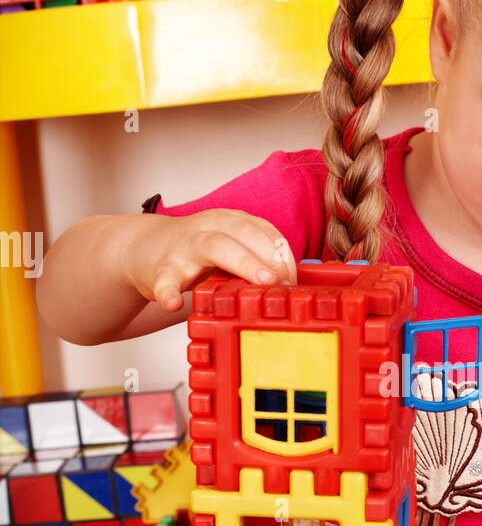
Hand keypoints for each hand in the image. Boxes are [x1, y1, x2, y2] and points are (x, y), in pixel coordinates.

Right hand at [123, 209, 297, 311]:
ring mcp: (184, 248)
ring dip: (242, 262)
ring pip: (214, 247)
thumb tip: (293, 282)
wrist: (142, 250)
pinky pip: (165, 281)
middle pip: (243, 233)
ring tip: (259, 281)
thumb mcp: (229, 246)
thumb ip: (257, 258)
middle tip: (284, 280)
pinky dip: (168, 292)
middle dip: (268, 254)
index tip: (294, 280)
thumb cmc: (195, 253)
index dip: (282, 254)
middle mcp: (208, 229)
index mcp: (229, 222)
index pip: (263, 230)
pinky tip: (173, 304)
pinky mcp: (160, 271)